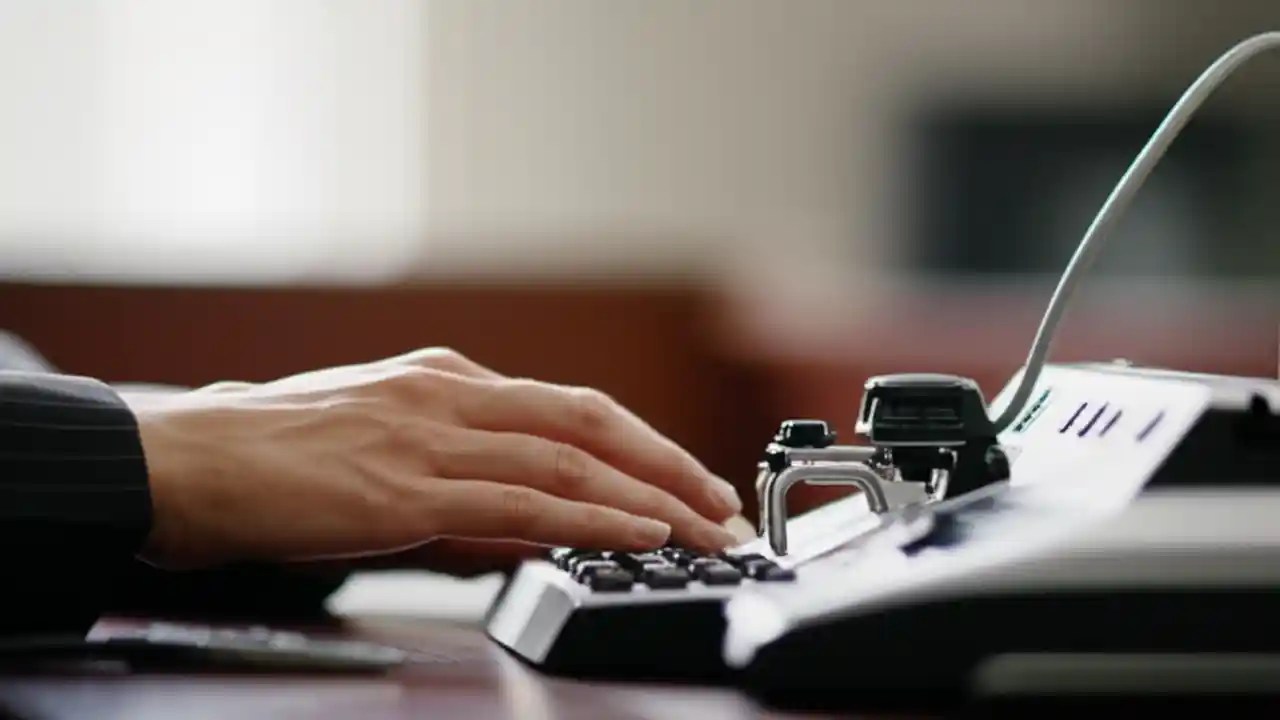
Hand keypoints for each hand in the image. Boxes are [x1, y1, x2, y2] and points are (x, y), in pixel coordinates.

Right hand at [126, 348, 742, 568]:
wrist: (185, 461)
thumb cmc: (273, 456)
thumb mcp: (382, 448)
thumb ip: (461, 480)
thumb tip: (529, 526)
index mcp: (446, 380)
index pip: (569, 408)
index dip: (640, 444)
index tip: (686, 477)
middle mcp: (450, 395)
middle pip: (590, 422)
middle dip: (669, 462)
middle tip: (722, 502)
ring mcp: (430, 437)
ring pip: (569, 461)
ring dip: (651, 496)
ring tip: (704, 527)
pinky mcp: (405, 490)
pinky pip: (521, 501)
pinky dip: (593, 518)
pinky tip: (638, 533)